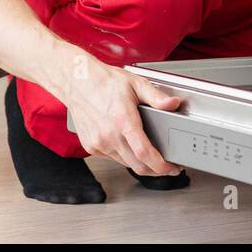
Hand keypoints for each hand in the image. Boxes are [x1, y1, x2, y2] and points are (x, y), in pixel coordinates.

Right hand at [63, 60, 183, 175]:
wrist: (77, 82)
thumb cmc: (105, 82)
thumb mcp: (136, 84)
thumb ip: (156, 96)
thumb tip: (173, 103)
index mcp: (123, 121)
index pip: (144, 153)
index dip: (161, 165)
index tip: (172, 167)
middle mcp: (109, 135)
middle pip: (137, 165)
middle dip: (156, 169)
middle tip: (168, 166)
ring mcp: (99, 143)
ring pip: (125, 163)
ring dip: (140, 163)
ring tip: (151, 154)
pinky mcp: (91, 147)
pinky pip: (112, 158)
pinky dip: (124, 156)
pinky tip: (128, 144)